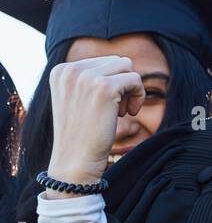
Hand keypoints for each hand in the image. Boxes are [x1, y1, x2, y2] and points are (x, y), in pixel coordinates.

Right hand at [45, 56, 143, 191]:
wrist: (75, 161)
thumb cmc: (81, 132)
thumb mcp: (77, 98)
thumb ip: (91, 77)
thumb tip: (122, 62)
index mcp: (61, 70)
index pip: (103, 61)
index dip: (112, 83)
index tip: (105, 105)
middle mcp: (70, 70)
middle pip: (117, 62)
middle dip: (123, 84)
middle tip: (116, 109)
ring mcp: (86, 78)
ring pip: (128, 67)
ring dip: (131, 89)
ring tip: (121, 112)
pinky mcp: (104, 88)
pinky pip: (136, 80)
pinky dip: (139, 96)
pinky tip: (128, 114)